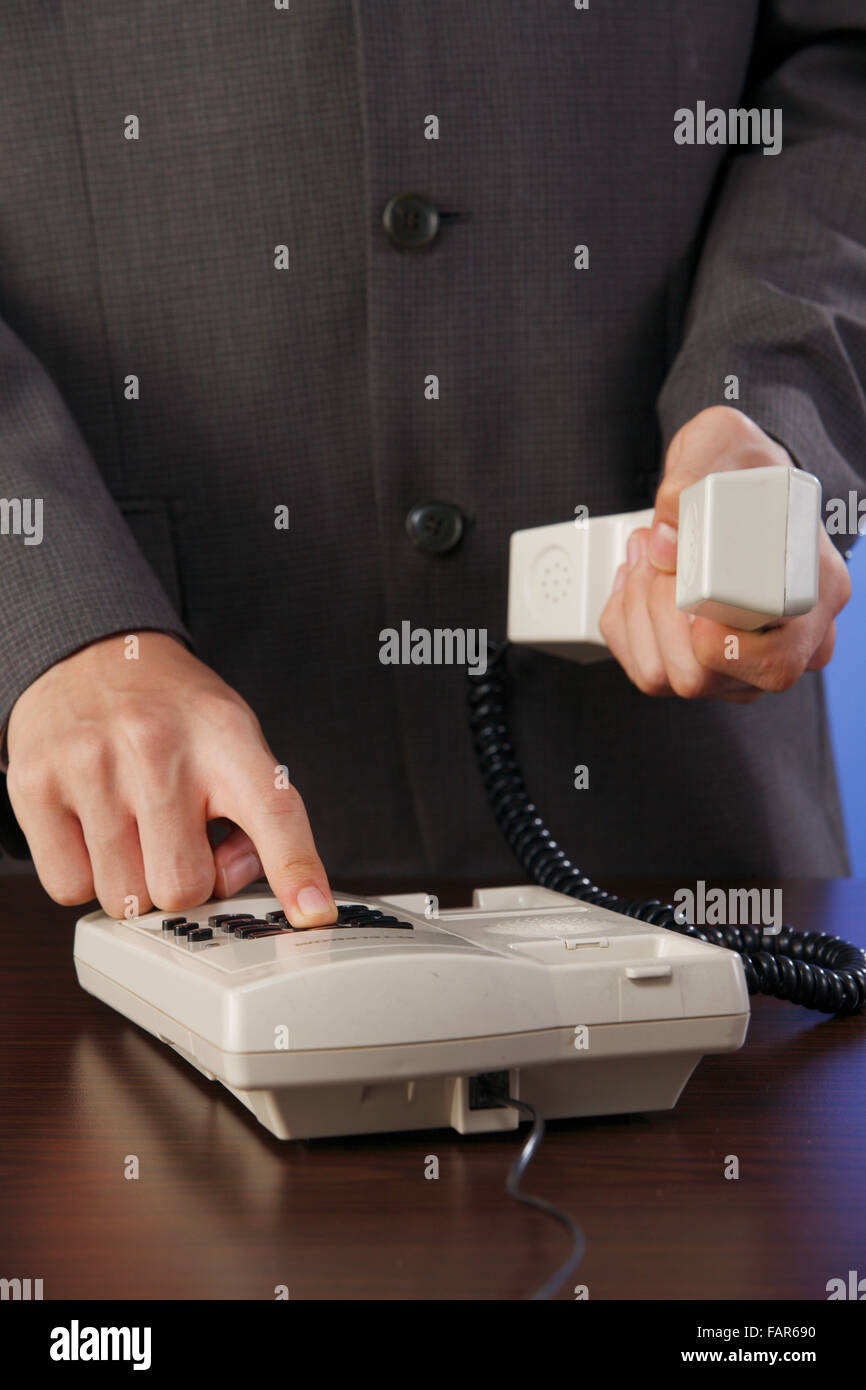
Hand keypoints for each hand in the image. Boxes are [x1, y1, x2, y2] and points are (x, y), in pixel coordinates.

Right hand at [6, 632, 336, 925]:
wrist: (92, 654)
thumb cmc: (172, 710)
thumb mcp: (233, 736)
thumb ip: (252, 809)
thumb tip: (237, 882)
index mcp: (224, 734)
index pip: (272, 810)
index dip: (295, 870)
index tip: (313, 914)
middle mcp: (158, 747)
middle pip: (184, 887)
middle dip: (186, 881)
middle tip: (178, 839)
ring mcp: (91, 765)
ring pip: (125, 896)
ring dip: (134, 879)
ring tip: (135, 827)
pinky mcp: (36, 784)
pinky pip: (70, 888)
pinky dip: (86, 876)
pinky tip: (95, 830)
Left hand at [599, 406, 850, 700]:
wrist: (731, 476)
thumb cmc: (742, 466)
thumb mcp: (722, 441)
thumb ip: (695, 474)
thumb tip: (665, 543)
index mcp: (817, 593)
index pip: (774, 662)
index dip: (720, 645)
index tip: (689, 599)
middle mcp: (790, 640)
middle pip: (709, 679)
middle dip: (660, 620)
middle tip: (656, 562)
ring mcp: (746, 659)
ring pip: (669, 679)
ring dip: (637, 617)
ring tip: (644, 560)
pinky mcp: (704, 662)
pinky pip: (647, 668)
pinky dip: (626, 625)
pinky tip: (636, 582)